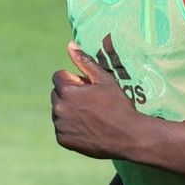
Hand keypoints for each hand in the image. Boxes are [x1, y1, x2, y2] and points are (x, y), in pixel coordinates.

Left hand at [50, 41, 142, 158]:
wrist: (128, 137)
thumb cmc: (118, 105)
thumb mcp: (104, 80)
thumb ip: (84, 62)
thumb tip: (70, 45)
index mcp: (67, 91)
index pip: (58, 77)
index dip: (74, 80)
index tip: (88, 88)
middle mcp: (58, 108)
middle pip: (57, 94)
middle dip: (69, 95)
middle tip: (91, 103)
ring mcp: (60, 125)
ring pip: (58, 111)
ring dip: (69, 111)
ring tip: (90, 116)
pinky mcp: (63, 140)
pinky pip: (61, 128)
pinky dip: (70, 127)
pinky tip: (88, 128)